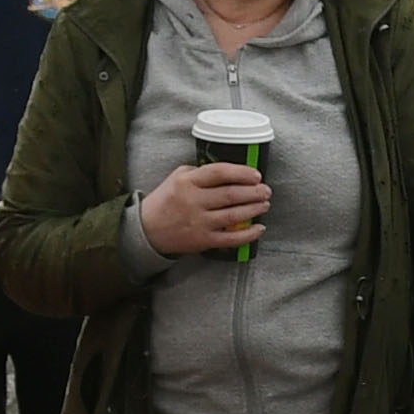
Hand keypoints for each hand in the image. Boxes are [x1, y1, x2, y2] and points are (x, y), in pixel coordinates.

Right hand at [139, 164, 270, 257]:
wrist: (147, 229)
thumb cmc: (166, 200)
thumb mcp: (177, 177)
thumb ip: (200, 172)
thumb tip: (230, 172)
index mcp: (187, 182)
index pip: (219, 173)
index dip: (241, 173)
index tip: (256, 175)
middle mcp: (193, 201)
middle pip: (230, 194)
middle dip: (253, 192)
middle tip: (266, 190)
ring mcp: (199, 222)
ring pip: (233, 215)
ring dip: (254, 209)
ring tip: (265, 204)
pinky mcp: (202, 240)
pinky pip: (230, 239)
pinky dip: (248, 234)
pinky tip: (259, 228)